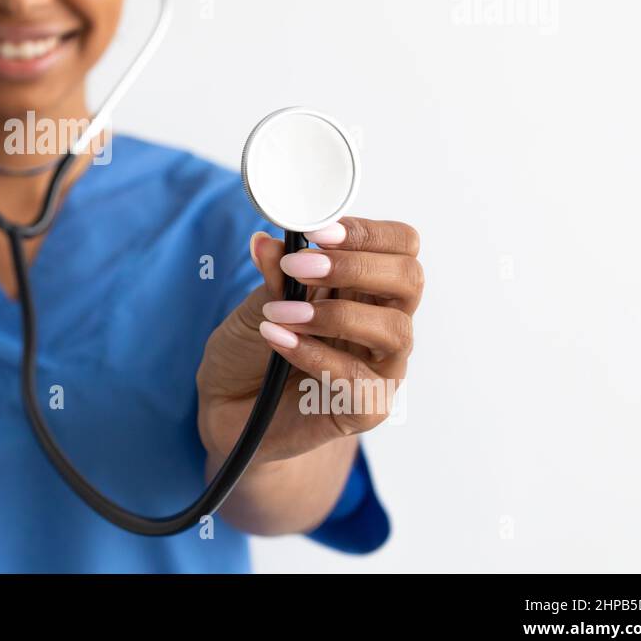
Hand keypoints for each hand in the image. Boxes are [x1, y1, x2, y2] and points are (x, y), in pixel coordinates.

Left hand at [196, 216, 422, 465]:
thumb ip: (273, 276)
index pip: (399, 246)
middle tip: (300, 267)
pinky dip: (314, 354)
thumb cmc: (252, 350)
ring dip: (335, 314)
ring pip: (394, 330)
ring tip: (281, 313)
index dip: (367, 233)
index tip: (318, 232)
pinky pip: (358, 380)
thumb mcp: (257, 303)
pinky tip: (278, 340)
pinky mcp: (367, 407)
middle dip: (355, 267)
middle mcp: (382, 322)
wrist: (230, 408)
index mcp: (364, 286)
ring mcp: (380, 367)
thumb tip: (266, 242)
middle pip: (410, 279)